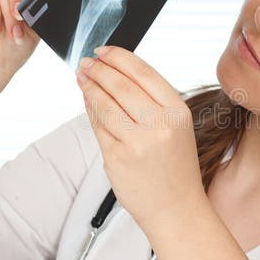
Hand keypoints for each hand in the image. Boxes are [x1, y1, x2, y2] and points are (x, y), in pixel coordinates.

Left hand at [75, 46, 205, 231]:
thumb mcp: (177, 128)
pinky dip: (90, 110)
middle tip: (87, 62)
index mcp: (178, 112)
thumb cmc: (175, 167)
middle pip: (121, 85)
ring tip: (82, 77)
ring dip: (89, 87)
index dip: (119, 57)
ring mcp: (137, 143)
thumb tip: (117, 72)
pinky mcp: (117, 158)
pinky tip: (87, 101)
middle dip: (99, 70)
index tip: (104, 50)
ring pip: (105, 104)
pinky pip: (98, 127)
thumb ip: (153, 101)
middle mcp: (159, 125)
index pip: (144, 73)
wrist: (175, 209)